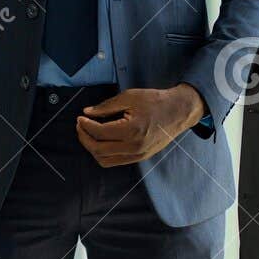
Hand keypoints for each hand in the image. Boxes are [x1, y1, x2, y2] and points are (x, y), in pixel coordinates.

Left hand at [76, 85, 204, 166]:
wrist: (178, 112)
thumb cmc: (156, 101)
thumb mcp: (130, 97)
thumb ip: (106, 106)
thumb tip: (87, 113)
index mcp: (132, 130)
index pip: (99, 133)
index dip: (85, 126)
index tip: (80, 118)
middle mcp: (134, 147)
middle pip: (98, 149)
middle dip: (84, 138)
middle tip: (81, 126)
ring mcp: (138, 155)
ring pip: (104, 160)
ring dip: (92, 148)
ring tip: (89, 134)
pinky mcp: (140, 157)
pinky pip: (115, 161)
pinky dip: (103, 153)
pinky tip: (101, 141)